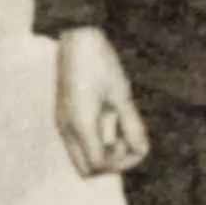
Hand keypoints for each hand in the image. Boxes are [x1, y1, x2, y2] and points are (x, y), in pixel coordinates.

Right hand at [53, 27, 149, 178]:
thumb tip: (142, 150)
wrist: (76, 35)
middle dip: (110, 164)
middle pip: (87, 169)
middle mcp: (67, 128)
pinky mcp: (65, 115)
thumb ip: (131, 125)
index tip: (134, 143)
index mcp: (80, 124)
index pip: (98, 166)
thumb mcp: (121, 93)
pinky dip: (97, 139)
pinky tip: (109, 117)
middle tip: (126, 141)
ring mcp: (63, 122)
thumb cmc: (100, 61)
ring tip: (120, 125)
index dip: (121, 163)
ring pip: (82, 157)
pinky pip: (80, 141)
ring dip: (104, 151)